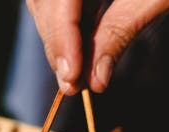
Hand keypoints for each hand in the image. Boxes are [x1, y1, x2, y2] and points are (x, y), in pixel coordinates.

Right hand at [26, 0, 168, 93]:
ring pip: (48, 4)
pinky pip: (62, 4)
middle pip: (47, 2)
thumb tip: (95, 81)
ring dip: (59, 42)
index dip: (62, 36)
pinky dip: (69, 31)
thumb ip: (121, 31)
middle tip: (73, 85)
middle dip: (58, 44)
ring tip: (77, 78)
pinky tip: (80, 57)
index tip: (71, 76)